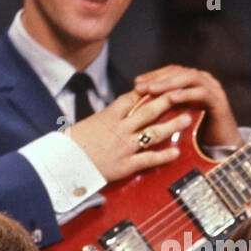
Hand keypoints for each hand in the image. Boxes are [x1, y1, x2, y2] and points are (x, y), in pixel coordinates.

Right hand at [67, 86, 189, 182]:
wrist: (64, 163)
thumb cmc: (71, 144)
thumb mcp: (87, 125)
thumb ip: (104, 119)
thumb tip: (113, 115)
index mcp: (108, 116)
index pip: (131, 99)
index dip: (147, 91)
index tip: (160, 85)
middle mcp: (120, 129)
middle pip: (148, 111)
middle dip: (167, 102)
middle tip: (182, 95)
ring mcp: (124, 147)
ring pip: (154, 133)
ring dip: (172, 125)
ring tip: (187, 118)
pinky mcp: (126, 165)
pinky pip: (149, 159)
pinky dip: (164, 156)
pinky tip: (177, 153)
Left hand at [133, 66, 242, 150]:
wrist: (222, 148)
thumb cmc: (197, 132)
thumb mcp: (176, 115)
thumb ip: (164, 105)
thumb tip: (138, 102)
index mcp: (193, 82)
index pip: (171, 71)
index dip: (154, 74)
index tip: (136, 83)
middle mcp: (204, 81)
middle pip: (179, 71)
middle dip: (158, 78)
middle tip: (141, 86)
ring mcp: (213, 89)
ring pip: (190, 77)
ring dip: (170, 83)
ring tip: (153, 90)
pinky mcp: (219, 101)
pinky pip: (202, 93)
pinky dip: (186, 94)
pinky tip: (172, 98)